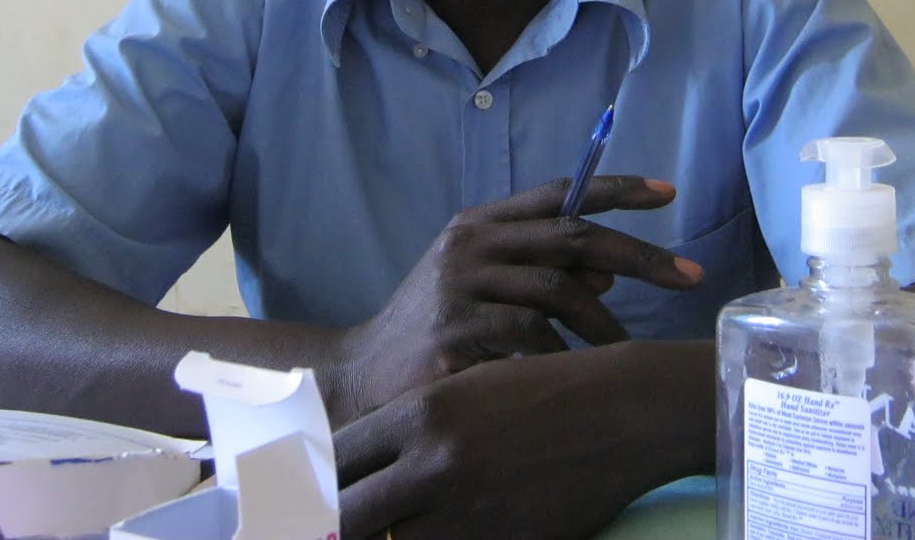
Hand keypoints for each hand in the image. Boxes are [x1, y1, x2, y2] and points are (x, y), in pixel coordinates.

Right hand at [329, 177, 701, 422]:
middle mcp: (471, 244)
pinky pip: (532, 338)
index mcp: (480, 222)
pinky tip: (578, 372)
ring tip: (629, 351)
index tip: (668, 191)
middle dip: (639, 254)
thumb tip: (611, 268)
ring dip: (606, 323)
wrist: (361, 374)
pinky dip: (564, 354)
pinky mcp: (455, 332)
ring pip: (560, 290)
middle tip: (689, 275)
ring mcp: (461, 286)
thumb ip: (540, 266)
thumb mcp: (483, 283)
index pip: (558, 192)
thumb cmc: (436, 327)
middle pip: (573, 236)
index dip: (616, 188)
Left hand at [336, 343, 712, 539]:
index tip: (291, 501)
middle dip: (323, 527)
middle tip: (302, 531)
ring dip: (377, 539)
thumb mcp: (467, 389)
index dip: (309, 486)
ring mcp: (467, 509)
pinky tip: (420, 537)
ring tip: (364, 535)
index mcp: (420, 413)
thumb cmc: (544, 388)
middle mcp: (434, 462)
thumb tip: (357, 467)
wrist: (623, 408)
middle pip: (345, 515)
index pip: (335, 461)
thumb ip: (411, 427)